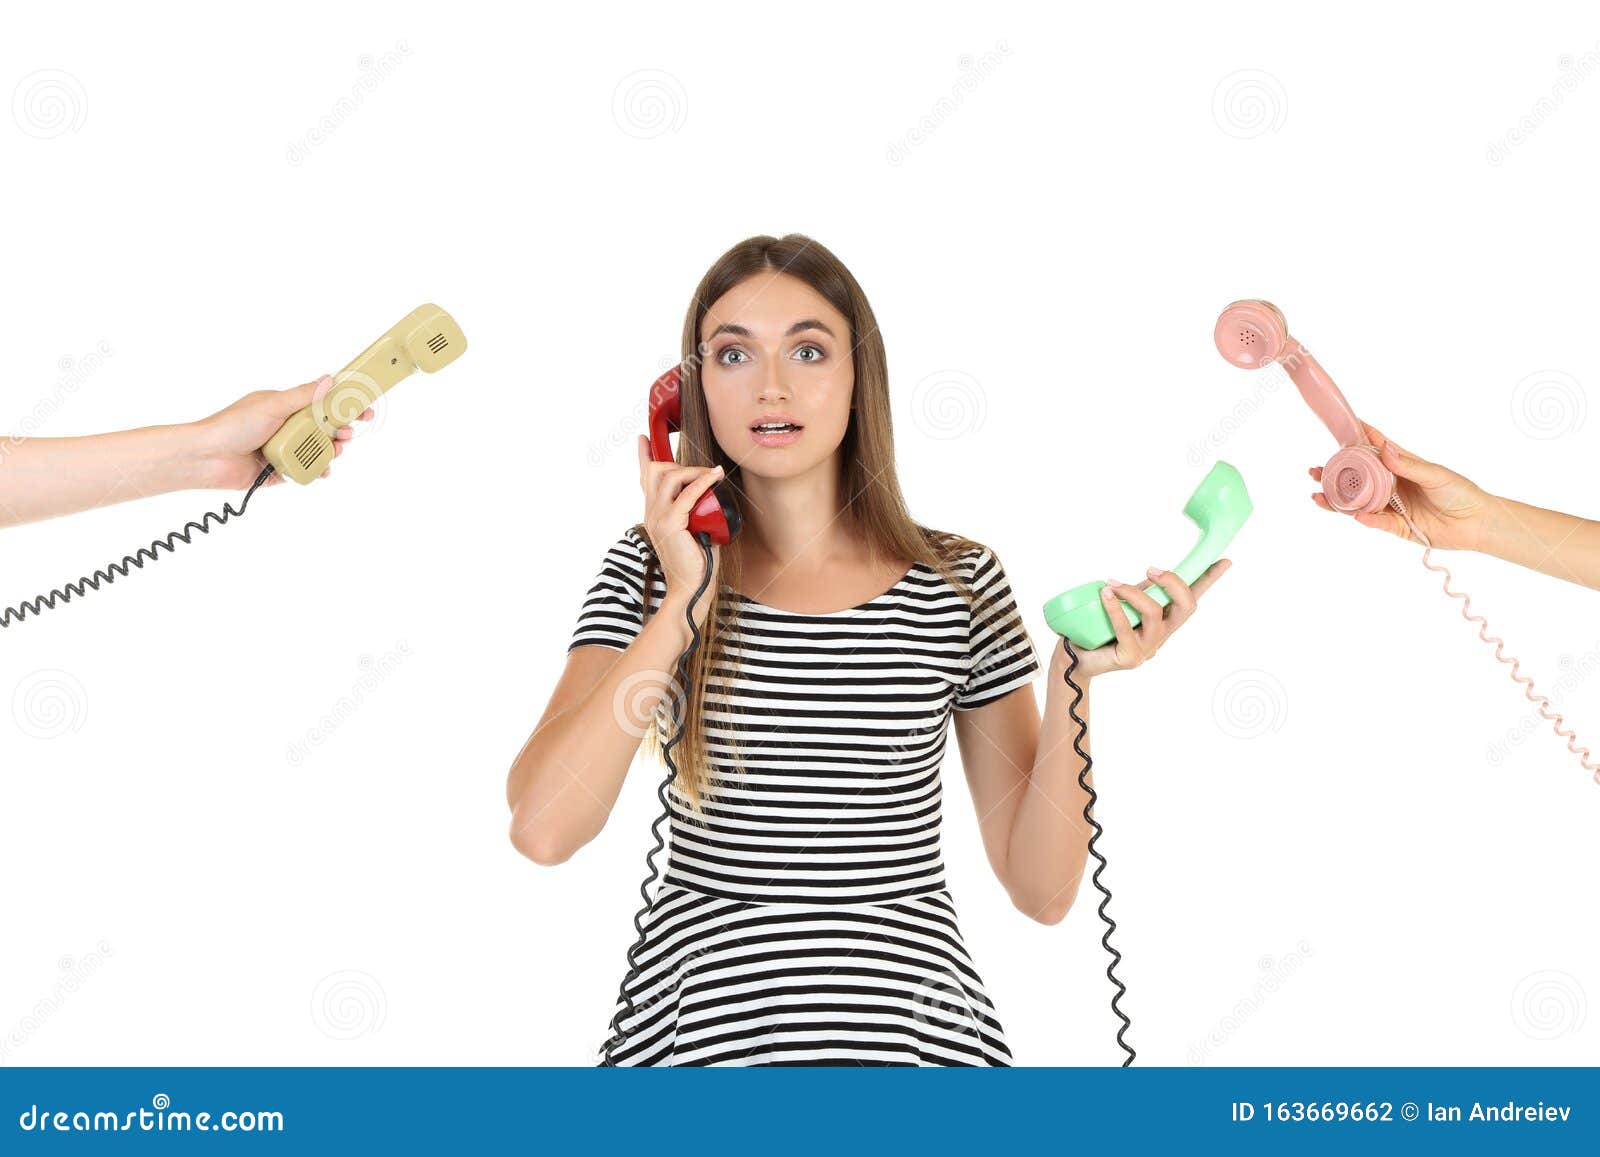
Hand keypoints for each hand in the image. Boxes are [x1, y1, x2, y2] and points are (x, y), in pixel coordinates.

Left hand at [192, 375, 374, 488]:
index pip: (320, 403)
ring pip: (318, 450)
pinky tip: (322, 470)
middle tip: (348, 434)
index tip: (364, 409)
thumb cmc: (232, 426)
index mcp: (284, 407)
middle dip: (340, 431)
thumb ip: (303, 394)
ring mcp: (284, 449)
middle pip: (324, 428)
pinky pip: (305, 470)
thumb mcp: (272, 404)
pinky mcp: (280, 471)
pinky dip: (317, 470)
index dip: (343, 405)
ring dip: (331, 452)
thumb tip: (329, 378)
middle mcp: (286, 427)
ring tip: (333, 452)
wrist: (206, 458)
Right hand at [636, 435, 725, 622]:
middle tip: (702, 472)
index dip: (643, 456)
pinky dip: (702, 482)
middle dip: (679, 464)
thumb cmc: (695, 563)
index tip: (642, 439)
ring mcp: (658, 518)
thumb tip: (711, 495)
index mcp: (653, 513)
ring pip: (669, 477)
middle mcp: (651, 512)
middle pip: (655, 470)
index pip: (644, 479)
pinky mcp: (671, 524)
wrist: (689, 589)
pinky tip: (714, 478)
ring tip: (712, 476)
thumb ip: (694, 512)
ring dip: (693, 471)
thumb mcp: (692, 530)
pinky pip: (687, 494)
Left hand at [1057, 560, 1232, 679]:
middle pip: (1186, 606)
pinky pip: (1126, 629)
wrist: (1077, 658)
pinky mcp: (1131, 657)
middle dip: (1173, 582)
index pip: (1192, 597)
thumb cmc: (1100, 628)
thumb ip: (1139, 591)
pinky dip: (1115, 608)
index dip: (1210, 580)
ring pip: (1154, 614)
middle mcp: (1163, 633)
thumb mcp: (1125, 604)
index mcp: (1165, 619)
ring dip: (1133, 593)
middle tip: (1150, 569)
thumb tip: (1152, 572)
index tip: (1225, 560)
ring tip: (1111, 584)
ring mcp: (1149, 647)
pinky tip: (1106, 595)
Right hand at [1309, 421, 1489, 549]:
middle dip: (1335, 474)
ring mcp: (1392, 506)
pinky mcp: (1397, 527)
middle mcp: (1392, 485)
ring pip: (1358, 502)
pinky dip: (1366, 519)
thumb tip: (1383, 448)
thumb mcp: (1435, 474)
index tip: (1338, 426)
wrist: (1477, 524)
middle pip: (1357, 478)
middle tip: (1315, 471)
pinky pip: (1377, 522)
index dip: (1357, 437)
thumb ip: (1408, 464)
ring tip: (1319, 497)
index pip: (1374, 449)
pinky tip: (1357, 515)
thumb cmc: (1460, 493)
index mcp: (1401, 465)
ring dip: (1339, 500)